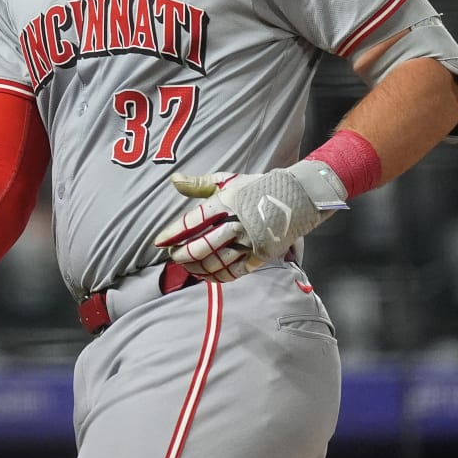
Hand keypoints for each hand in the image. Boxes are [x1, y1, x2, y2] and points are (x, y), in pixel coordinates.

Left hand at [153, 162, 347, 282]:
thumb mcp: (229, 180)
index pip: (191, 222)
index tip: (159, 242)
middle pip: (200, 246)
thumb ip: (199, 185)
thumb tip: (174, 180)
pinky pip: (234, 272)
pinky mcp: (260, 256)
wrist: (297, 197)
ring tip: (186, 266)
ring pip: (215, 262)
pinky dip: (216, 277)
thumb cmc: (258, 187)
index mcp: (225, 203)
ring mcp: (249, 242)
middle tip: (172, 256)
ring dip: (196, 267)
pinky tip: (206, 274)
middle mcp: (235, 224)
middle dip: (182, 255)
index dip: (172, 234)